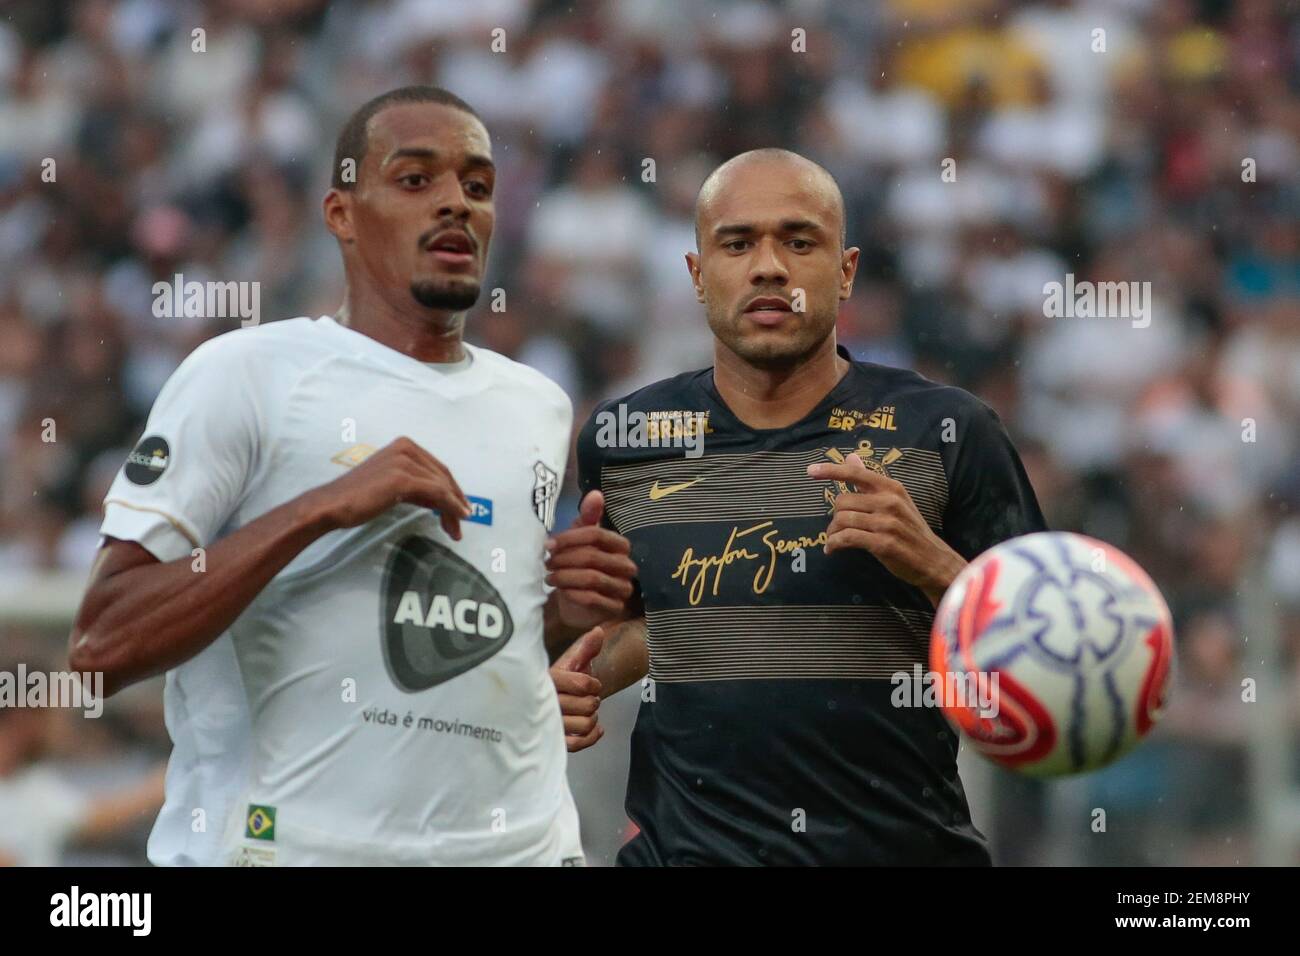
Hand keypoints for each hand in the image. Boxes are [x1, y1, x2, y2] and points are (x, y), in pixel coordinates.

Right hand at [306, 437, 471, 539]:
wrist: (333, 504)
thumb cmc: (358, 498)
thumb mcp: (393, 486)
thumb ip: (417, 487)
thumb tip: (440, 500)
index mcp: (404, 446)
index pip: (437, 468)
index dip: (452, 489)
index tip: (460, 507)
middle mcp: (406, 448)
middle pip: (442, 476)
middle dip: (456, 500)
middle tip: (462, 521)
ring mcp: (404, 461)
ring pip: (442, 485)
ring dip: (454, 508)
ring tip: (457, 528)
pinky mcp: (402, 477)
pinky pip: (437, 493)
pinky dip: (450, 506)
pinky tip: (456, 518)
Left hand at [545, 491, 637, 628]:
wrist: (576, 601)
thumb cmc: (578, 565)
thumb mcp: (579, 540)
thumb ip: (588, 517)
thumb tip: (596, 493)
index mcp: (620, 545)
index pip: (597, 535)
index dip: (570, 539)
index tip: (549, 545)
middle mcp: (626, 566)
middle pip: (593, 557)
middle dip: (565, 559)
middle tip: (547, 563)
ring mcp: (623, 588)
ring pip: (592, 578)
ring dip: (565, 577)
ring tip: (549, 577)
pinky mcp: (615, 608)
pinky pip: (593, 598)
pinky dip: (573, 594)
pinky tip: (560, 591)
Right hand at [550, 626, 605, 751]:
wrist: (537, 702)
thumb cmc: (556, 682)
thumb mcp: (568, 662)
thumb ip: (585, 648)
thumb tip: (599, 632)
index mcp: (548, 680)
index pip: (583, 684)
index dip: (594, 684)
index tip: (592, 684)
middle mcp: (545, 703)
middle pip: (587, 705)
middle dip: (593, 700)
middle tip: (587, 698)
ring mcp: (547, 724)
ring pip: (585, 724)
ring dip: (592, 718)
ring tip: (585, 712)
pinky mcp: (552, 741)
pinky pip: (578, 744)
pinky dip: (591, 737)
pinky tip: (595, 728)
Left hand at [807, 452, 965, 605]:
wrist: (933, 560)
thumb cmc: (910, 529)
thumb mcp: (895, 501)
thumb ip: (870, 481)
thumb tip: (851, 457)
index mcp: (891, 488)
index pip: (856, 473)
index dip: (831, 470)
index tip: (810, 471)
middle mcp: (889, 502)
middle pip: (842, 501)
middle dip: (834, 517)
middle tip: (836, 528)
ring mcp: (887, 523)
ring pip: (842, 520)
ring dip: (832, 533)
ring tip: (834, 540)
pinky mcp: (883, 544)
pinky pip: (847, 538)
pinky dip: (834, 544)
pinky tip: (832, 549)